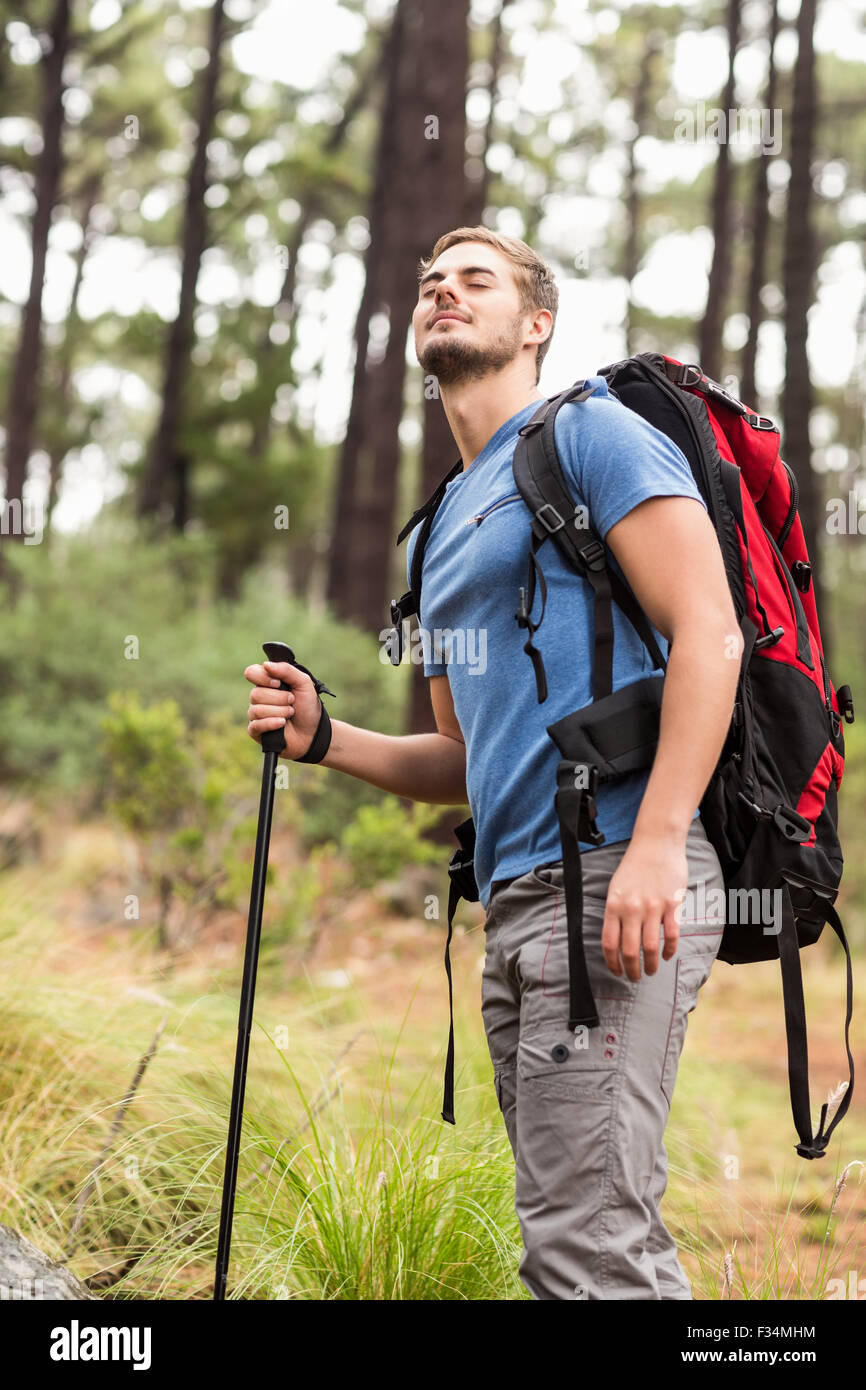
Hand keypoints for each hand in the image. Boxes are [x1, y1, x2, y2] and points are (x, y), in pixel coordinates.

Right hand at [244, 659, 321, 759]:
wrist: (314, 731)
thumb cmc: (308, 706)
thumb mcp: (303, 683)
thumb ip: (287, 670)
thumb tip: (266, 664)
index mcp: (267, 683)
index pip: (252, 673)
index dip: (263, 678)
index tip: (278, 683)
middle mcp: (259, 697)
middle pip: (256, 694)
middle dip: (279, 698)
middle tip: (292, 701)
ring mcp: (256, 714)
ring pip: (257, 710)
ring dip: (279, 711)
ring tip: (291, 714)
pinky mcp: (256, 731)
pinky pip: (256, 725)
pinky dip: (271, 723)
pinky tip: (282, 723)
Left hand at [600, 835, 687, 980]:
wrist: (656, 843)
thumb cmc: (634, 866)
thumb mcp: (616, 887)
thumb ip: (615, 912)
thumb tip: (615, 940)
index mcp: (614, 905)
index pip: (609, 942)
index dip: (612, 962)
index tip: (617, 972)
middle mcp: (632, 908)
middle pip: (630, 950)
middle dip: (631, 970)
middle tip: (634, 978)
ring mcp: (653, 907)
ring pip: (650, 947)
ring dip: (650, 965)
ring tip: (650, 971)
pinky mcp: (672, 904)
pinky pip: (671, 935)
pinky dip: (668, 950)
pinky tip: (666, 956)